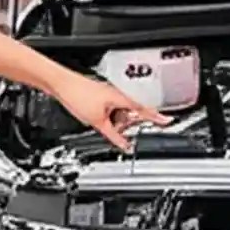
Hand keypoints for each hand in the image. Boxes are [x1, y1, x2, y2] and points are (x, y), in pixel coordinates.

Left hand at [50, 73, 171, 151]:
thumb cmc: (78, 96)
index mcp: (121, 99)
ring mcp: (108, 95)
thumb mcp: (98, 122)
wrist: (61, 84)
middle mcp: (117, 95)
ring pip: (119, 114)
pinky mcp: (99, 96)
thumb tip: (124, 144)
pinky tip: (96, 119)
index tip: (168, 120)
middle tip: (118, 134)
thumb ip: (113, 136)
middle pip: (130, 115)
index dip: (157, 117)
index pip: (144, 110)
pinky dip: (107, 118)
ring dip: (114, 122)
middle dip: (125, 125)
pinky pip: (110, 110)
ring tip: (101, 124)